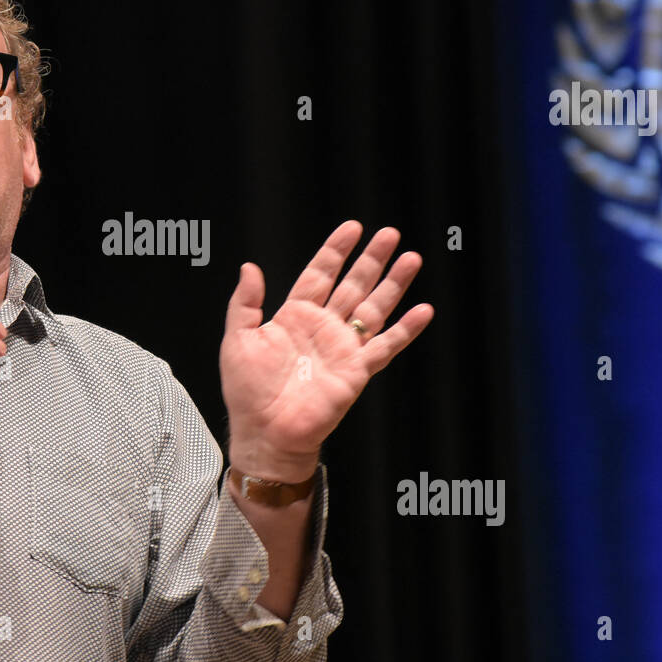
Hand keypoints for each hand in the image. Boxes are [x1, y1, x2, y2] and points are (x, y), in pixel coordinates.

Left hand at [220, 221, 432, 481]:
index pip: (320, 274)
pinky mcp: (356, 371)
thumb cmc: (247, 391)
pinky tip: (423, 310)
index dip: (335, 251)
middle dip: (372, 259)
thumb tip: (249, 267)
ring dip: (393, 285)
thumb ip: (244, 302)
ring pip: (374, 308)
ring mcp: (342, 348)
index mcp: (295, 316)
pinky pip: (385, 346)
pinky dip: (406, 329)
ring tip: (411, 259)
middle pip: (353, 285)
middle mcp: (323, 328)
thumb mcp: (237, 339)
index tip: (352, 229)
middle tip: (390, 234)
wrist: (264, 432)